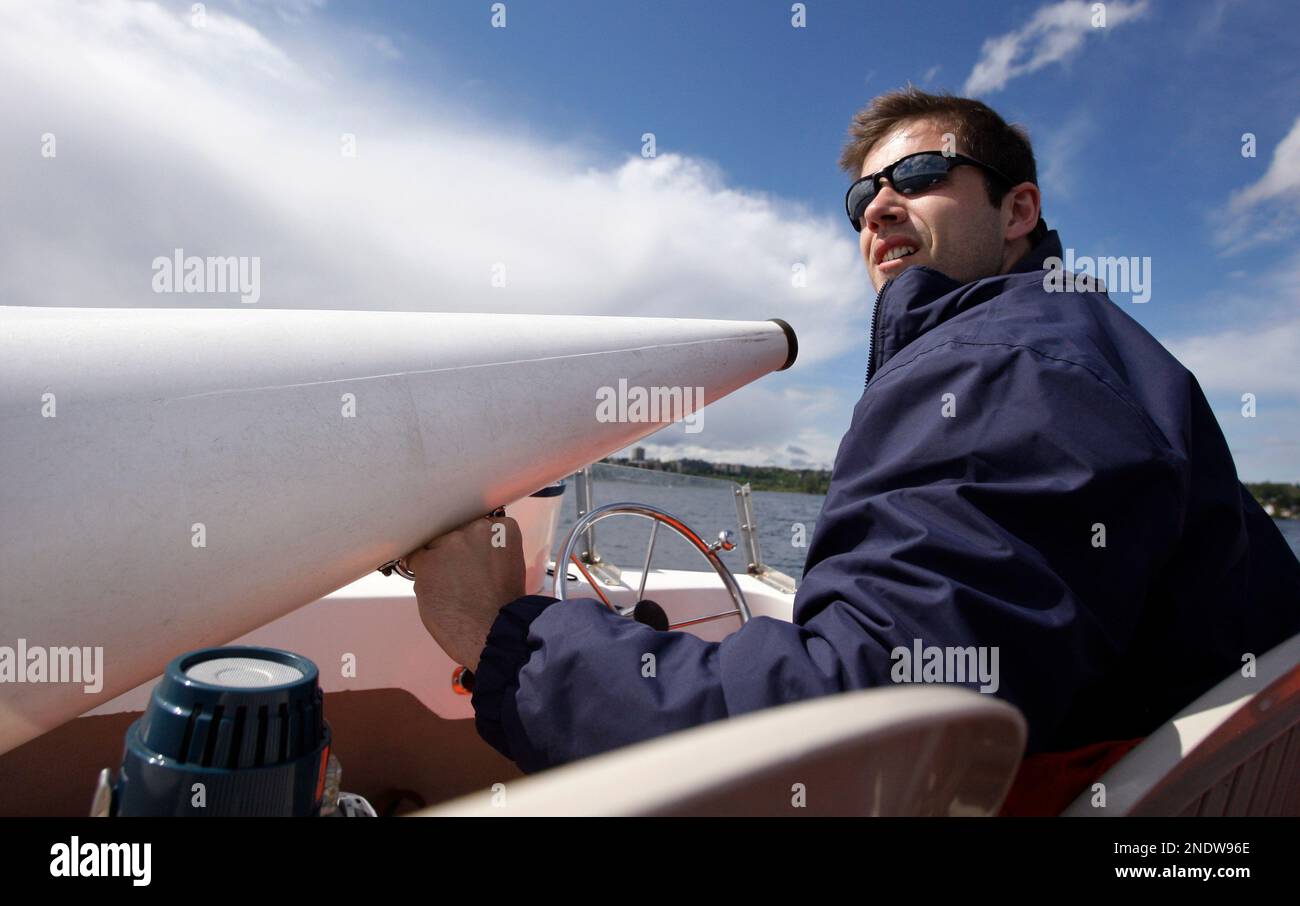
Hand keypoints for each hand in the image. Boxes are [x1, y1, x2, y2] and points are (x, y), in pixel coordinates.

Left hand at [406, 516, 525, 671]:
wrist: (494, 633)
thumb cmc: (505, 608)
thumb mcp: (510, 567)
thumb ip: (491, 551)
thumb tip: (469, 552)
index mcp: (503, 529)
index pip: (480, 525)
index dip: (475, 544)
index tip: (476, 559)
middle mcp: (476, 529)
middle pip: (456, 531)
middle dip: (456, 551)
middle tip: (461, 576)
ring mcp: (450, 543)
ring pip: (435, 544)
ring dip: (437, 561)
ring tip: (447, 587)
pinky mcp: (427, 562)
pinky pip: (414, 558)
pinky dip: (420, 572)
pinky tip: (431, 587)